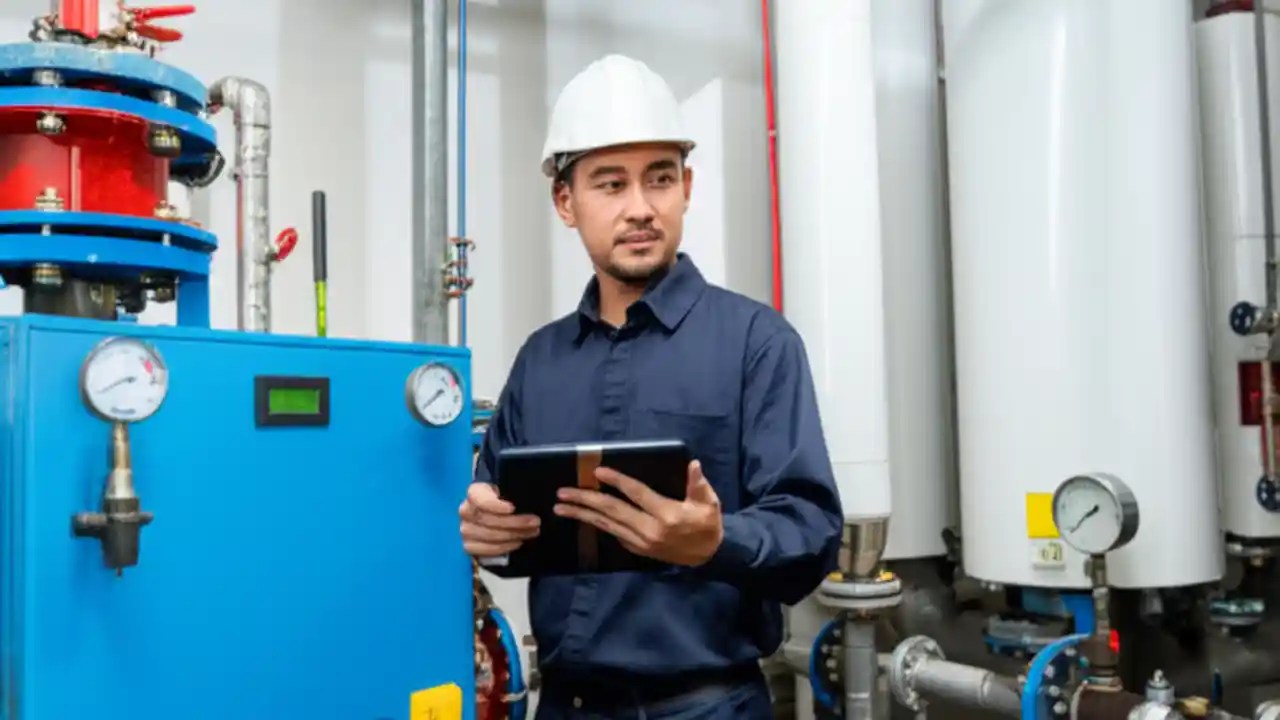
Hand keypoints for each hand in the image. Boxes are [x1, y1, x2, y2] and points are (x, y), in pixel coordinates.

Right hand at [459, 482, 539, 557]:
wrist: (499, 518)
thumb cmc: (508, 501)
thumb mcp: (512, 491)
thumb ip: (516, 491)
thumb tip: (531, 494)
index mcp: (475, 491)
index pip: (478, 497)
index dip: (494, 504)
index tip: (512, 508)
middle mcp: (466, 510)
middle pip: (487, 519)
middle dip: (514, 522)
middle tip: (535, 522)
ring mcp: (466, 529)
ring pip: (488, 535)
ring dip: (513, 535)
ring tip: (532, 532)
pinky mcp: (470, 546)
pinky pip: (486, 549)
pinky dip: (505, 547)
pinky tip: (518, 542)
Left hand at [554, 460, 723, 565]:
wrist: (709, 557)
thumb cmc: (707, 525)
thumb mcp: (709, 503)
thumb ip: (698, 484)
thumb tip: (692, 464)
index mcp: (666, 515)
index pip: (636, 494)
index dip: (617, 481)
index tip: (597, 471)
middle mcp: (649, 530)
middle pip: (612, 511)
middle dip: (585, 500)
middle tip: (563, 493)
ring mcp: (641, 542)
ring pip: (607, 525)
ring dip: (582, 515)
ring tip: (561, 507)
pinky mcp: (637, 549)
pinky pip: (613, 533)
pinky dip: (596, 524)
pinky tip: (583, 517)